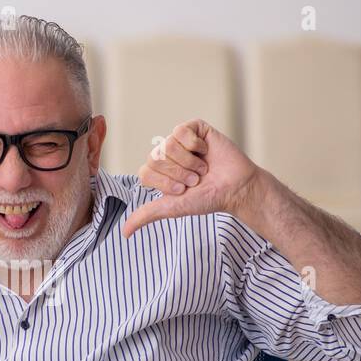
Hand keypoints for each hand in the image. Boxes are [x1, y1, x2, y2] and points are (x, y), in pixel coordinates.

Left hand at [122, 120, 263, 236]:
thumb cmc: (207, 198)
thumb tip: (125, 233)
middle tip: (195, 180)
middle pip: (155, 158)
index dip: (165, 183)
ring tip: (202, 168)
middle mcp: (166, 154)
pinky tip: (205, 152)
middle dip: (177, 174)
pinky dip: (194, 145)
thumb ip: (146, 214)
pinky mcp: (194, 128)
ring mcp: (179, 140)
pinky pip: (181, 130)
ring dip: (188, 162)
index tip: (182, 191)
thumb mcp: (173, 208)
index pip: (145, 172)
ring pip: (168, 144)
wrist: (235, 188)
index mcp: (157, 172)